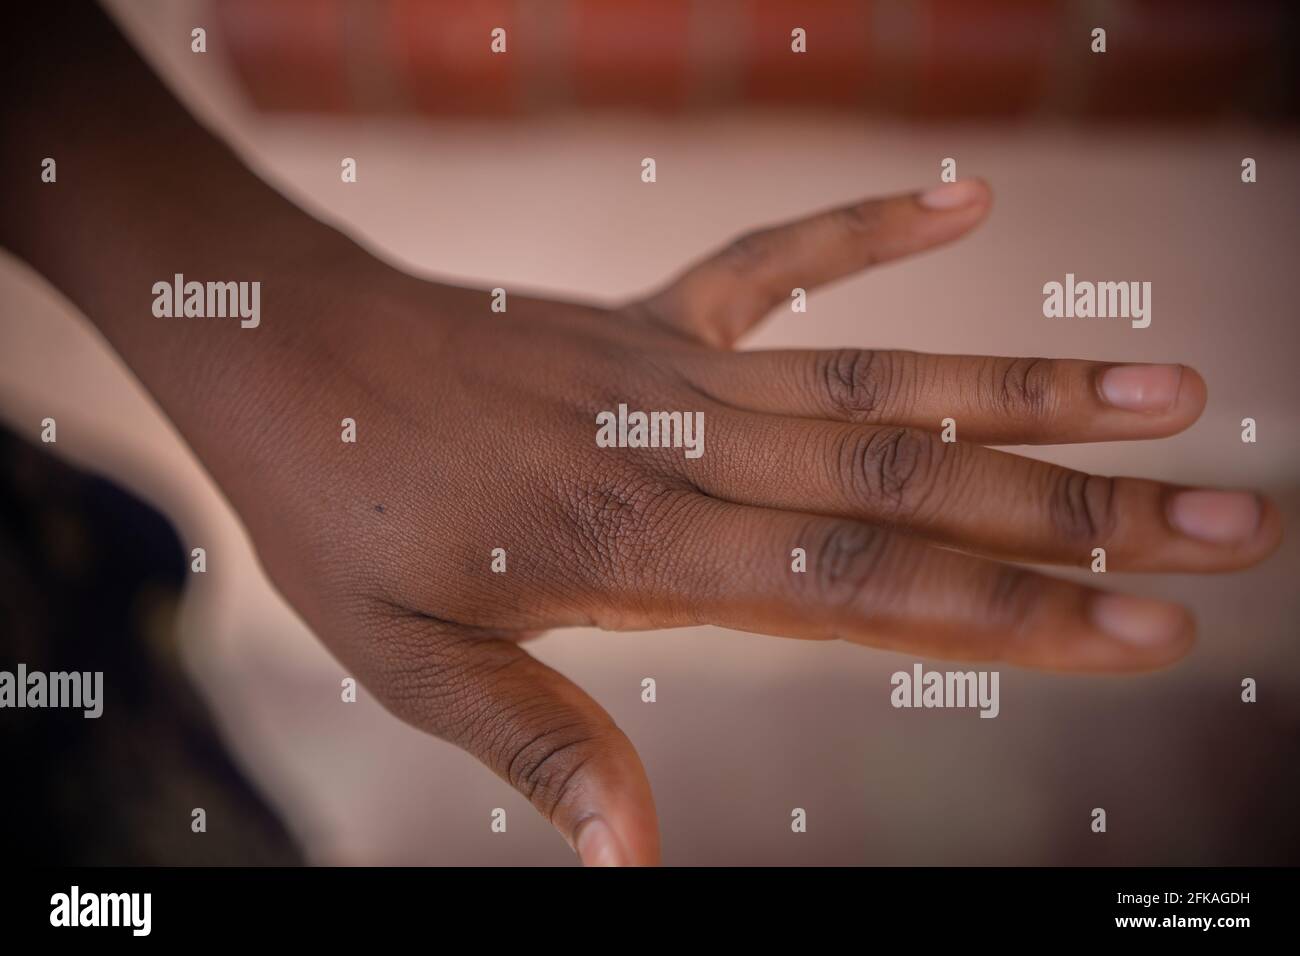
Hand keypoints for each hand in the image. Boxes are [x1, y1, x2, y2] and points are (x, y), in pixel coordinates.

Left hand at [226, 179, 1278, 865]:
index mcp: (640, 543)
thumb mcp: (410, 659)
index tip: (1147, 628)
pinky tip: (971, 199)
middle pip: (917, 480)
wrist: (282, 348)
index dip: (1014, 610)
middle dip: (1083, 509)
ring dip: (1031, 389)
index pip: (866, 587)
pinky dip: (868, 226)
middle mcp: (686, 443)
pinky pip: (776, 259)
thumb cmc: (341, 510)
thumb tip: (632, 858)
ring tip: (1168, 393)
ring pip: (883, 377)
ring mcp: (673, 363)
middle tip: (1231, 520)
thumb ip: (537, 745)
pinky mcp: (649, 313)